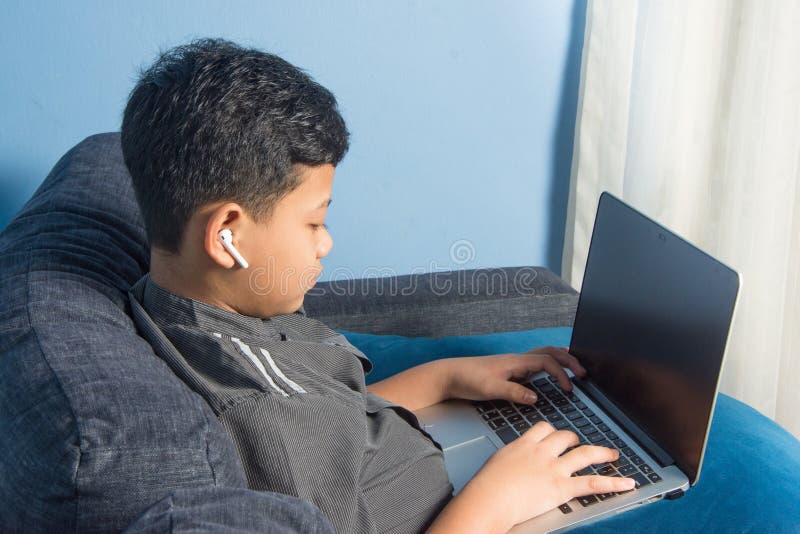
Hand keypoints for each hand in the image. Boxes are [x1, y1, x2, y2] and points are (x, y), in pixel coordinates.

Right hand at [428, 422, 635, 532]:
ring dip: (601, 452)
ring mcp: (554, 469)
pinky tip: (627, 483)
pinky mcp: (562, 488)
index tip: (556, 435)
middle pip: (565, 436)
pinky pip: (593, 483)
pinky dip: (614, 483)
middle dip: (576, 439)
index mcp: (524, 444)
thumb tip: (511, 465)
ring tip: (612, 454)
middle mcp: (542, 452)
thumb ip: (510, 459)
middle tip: (582, 444)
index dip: (553, 431)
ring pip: (584, 453)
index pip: (544, 428)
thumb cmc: (486, 485)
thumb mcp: (497, 463)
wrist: (489, 498)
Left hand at [444, 346, 586, 405]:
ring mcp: (514, 364)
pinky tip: (550, 376)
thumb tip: (536, 397)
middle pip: (549, 352)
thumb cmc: (467, 379)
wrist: (448, 375)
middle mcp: (517, 360)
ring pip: (543, 356)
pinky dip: (548, 366)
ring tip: (575, 368)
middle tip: (584, 373)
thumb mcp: (490, 389)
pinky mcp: (509, 371)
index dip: (561, 375)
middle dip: (569, 360)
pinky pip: (535, 364)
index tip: (569, 390)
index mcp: (515, 361)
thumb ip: (513, 392)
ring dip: (560, 360)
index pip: (547, 362)